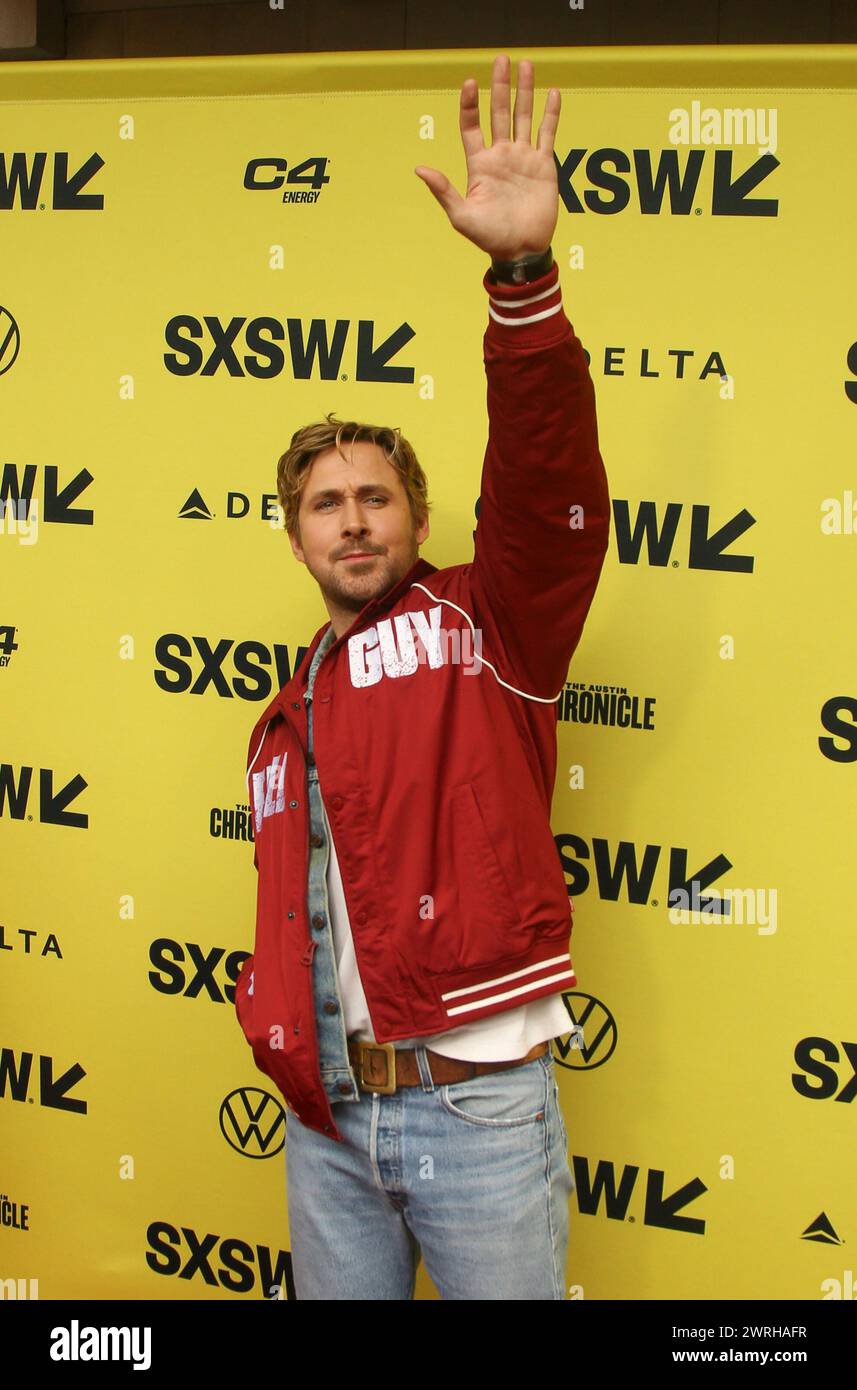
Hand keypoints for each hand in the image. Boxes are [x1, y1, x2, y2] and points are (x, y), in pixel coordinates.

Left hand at [414, 54, 559, 262]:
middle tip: (500, 59)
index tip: (470, 83)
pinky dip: (550, 114)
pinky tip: (552, 93)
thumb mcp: (461, 216)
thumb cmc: (489, 238)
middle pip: (499, 112)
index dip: (470, 105)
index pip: (472, 126)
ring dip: (525, 91)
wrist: (521, 251)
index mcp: (480, 165)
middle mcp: (501, 156)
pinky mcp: (544, 166)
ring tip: (526, 64)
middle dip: (500, 86)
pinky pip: (548, 134)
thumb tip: (419, 169)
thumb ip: (443, 190)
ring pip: (523, 116)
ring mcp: (523, 158)